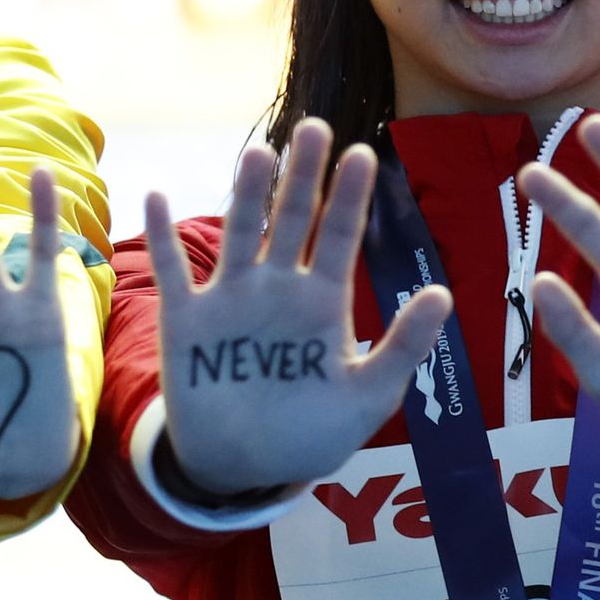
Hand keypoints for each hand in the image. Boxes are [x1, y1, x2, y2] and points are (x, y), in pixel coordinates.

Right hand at [146, 119, 454, 496]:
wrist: (247, 470)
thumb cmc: (311, 434)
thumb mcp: (367, 396)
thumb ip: (403, 346)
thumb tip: (443, 293)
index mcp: (324, 301)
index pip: (340, 237)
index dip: (350, 198)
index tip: (362, 155)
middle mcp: (278, 288)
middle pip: (292, 220)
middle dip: (302, 177)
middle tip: (314, 128)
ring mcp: (231, 299)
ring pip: (239, 234)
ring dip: (247, 196)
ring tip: (259, 155)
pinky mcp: (187, 321)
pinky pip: (171, 272)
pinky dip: (161, 239)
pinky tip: (156, 198)